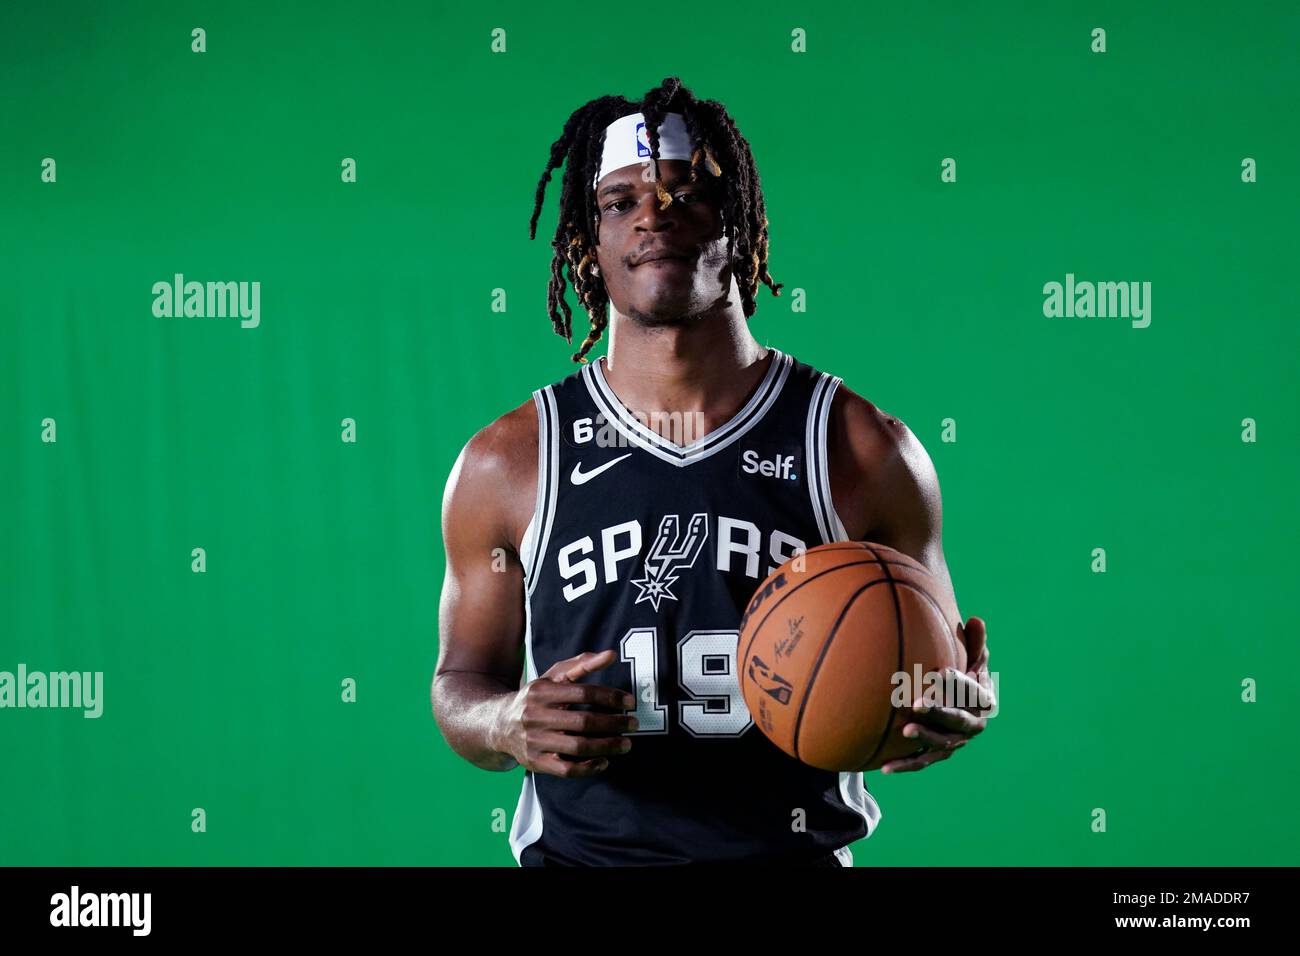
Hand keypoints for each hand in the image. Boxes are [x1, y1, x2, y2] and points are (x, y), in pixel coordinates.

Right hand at [492, 649, 637, 777]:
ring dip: (607, 746)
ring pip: (577, 747)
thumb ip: (581, 664)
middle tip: (633, 724)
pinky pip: (566, 769)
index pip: (583, 692)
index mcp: (541, 692)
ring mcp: (535, 741)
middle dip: (613, 723)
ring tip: (625, 744)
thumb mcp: (552, 677)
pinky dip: (588, 768)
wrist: (498, 725)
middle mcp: (536, 716)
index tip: (629, 702)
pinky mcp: (536, 763)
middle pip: (583, 721)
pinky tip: (604, 761)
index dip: (609, 697)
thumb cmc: (534, 698)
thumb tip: (611, 655)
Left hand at [880, 616, 994, 773]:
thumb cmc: (963, 675)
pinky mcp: (938, 753)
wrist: (960, 705)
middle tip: (917, 702)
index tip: (941, 672)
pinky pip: (922, 761)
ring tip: (905, 731)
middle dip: (938, 711)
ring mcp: (955, 742)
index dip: (959, 683)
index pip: (974, 691)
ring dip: (924, 737)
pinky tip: (885, 767)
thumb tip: (975, 620)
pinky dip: (905, 765)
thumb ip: (974, 642)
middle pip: (958, 720)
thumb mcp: (972, 658)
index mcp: (984, 700)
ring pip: (941, 743)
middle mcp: (973, 724)